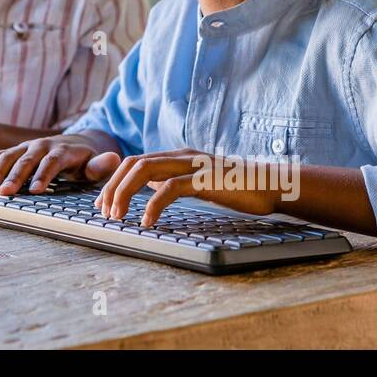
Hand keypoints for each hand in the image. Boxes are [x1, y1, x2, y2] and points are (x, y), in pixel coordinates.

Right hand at [0, 135, 122, 195]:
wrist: (76, 141)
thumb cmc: (85, 159)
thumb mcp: (96, 162)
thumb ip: (100, 165)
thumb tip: (112, 159)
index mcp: (61, 150)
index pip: (51, 162)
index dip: (43, 175)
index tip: (34, 190)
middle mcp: (40, 146)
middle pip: (26, 161)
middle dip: (14, 177)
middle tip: (4, 192)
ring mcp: (24, 148)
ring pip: (7, 158)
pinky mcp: (13, 152)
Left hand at [97, 149, 282, 226]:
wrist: (272, 185)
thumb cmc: (237, 188)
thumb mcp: (199, 182)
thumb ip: (175, 179)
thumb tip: (151, 184)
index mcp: (177, 156)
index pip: (135, 162)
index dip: (114, 181)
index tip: (103, 204)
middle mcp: (181, 156)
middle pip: (133, 163)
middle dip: (113, 187)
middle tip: (105, 212)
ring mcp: (193, 165)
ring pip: (145, 170)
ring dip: (125, 193)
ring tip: (118, 216)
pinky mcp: (205, 179)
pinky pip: (171, 188)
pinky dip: (153, 204)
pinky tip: (148, 221)